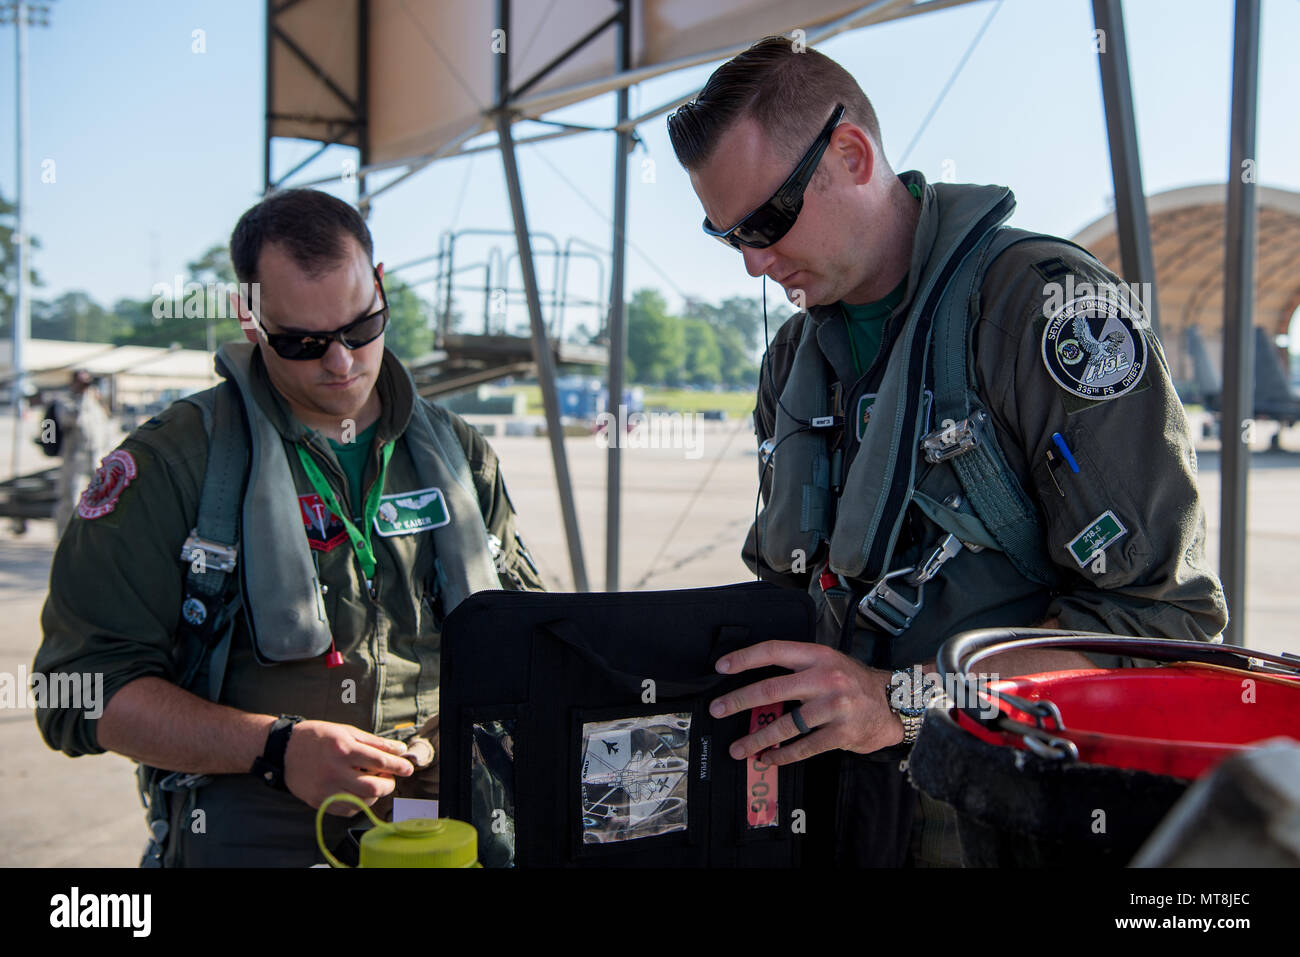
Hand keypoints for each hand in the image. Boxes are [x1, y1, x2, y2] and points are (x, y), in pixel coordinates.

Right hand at [283, 720, 413, 814]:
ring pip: (362, 802)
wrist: (284, 750)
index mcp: (342, 749)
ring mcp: (326, 789)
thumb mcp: (346, 731)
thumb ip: (374, 742)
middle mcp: (334, 771)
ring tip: (371, 782)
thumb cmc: (317, 737)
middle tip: (389, 778)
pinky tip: (357, 791)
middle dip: (388, 784)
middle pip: (373, 787)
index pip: (379, 761)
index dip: (398, 766)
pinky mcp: (319, 802)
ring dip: (374, 794)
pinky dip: (359, 803)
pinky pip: (348, 810)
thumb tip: (399, 750)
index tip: (408, 768)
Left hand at [710, 640, 903, 765]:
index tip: (721, 667)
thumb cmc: (855, 683)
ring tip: (738, 748)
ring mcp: (833, 706)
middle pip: (771, 689)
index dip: (745, 658)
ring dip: (757, 738)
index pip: (774, 651)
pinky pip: (804, 746)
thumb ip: (798, 669)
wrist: (895, 704)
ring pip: (785, 724)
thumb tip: (757, 684)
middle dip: (739, 700)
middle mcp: (825, 678)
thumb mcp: (829, 663)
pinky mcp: (841, 732)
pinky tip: (768, 758)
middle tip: (717, 709)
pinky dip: (783, 754)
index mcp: (818, 656)